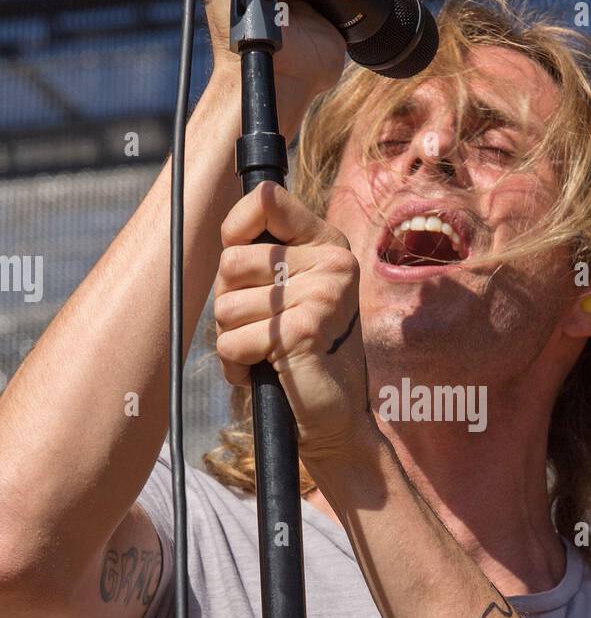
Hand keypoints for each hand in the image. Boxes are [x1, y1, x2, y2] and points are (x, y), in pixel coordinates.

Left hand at [214, 181, 371, 466]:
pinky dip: (236, 365)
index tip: (239, 260)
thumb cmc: (305, 353)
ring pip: (226, 305)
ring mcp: (321, 295)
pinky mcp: (302, 330)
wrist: (338, 419)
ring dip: (233, 337)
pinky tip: (264, 371)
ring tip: (265, 352)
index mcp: (329, 244)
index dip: (235, 227)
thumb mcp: (294, 292)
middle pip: (231, 261)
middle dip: (229, 301)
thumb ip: (267, 260)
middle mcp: (332, 262)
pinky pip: (232, 341)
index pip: (266, 199)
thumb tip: (226, 240)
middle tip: (259, 326)